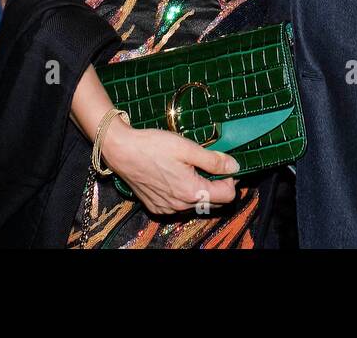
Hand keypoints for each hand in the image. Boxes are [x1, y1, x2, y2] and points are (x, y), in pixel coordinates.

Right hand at [101, 121, 238, 214]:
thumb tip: (235, 166)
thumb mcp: (187, 147)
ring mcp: (167, 209)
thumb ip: (214, 160)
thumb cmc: (153, 146)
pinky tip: (176, 177)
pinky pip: (179, 206)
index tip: (225, 165)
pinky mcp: (157, 207)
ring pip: (196, 205)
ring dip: (200, 190)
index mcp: (192, 191)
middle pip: (214, 203)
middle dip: (217, 185)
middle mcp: (180, 206)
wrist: (122, 151)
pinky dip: (183, 194)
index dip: (231, 179)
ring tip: (190, 169)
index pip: (227, 196)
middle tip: (210, 165)